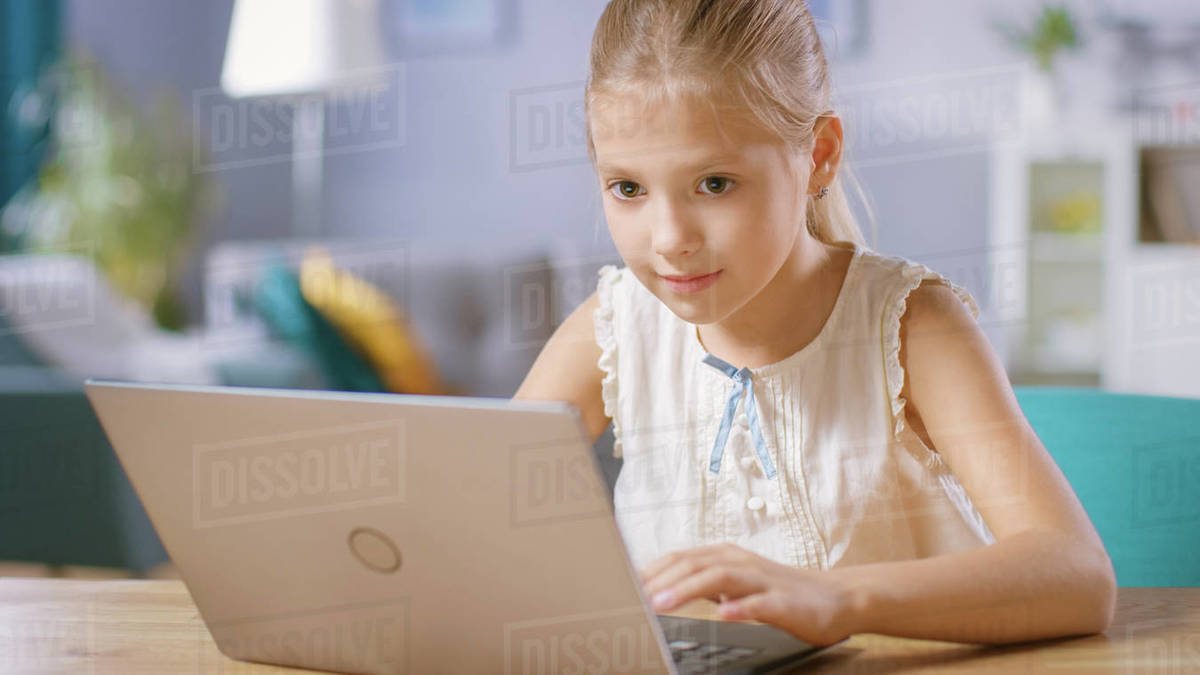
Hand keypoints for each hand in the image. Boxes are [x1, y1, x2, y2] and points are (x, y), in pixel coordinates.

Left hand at [639, 542, 860, 646]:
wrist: (837, 598)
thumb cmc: (781, 592)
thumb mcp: (737, 584)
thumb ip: (704, 583)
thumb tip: (661, 590)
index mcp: (726, 557)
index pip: (680, 558)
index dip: (650, 569)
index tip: (623, 584)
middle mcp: (741, 562)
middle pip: (693, 564)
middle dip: (660, 579)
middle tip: (632, 597)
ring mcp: (762, 580)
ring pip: (720, 577)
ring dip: (687, 589)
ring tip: (661, 604)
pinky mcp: (784, 602)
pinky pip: (759, 603)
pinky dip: (738, 607)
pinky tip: (722, 614)